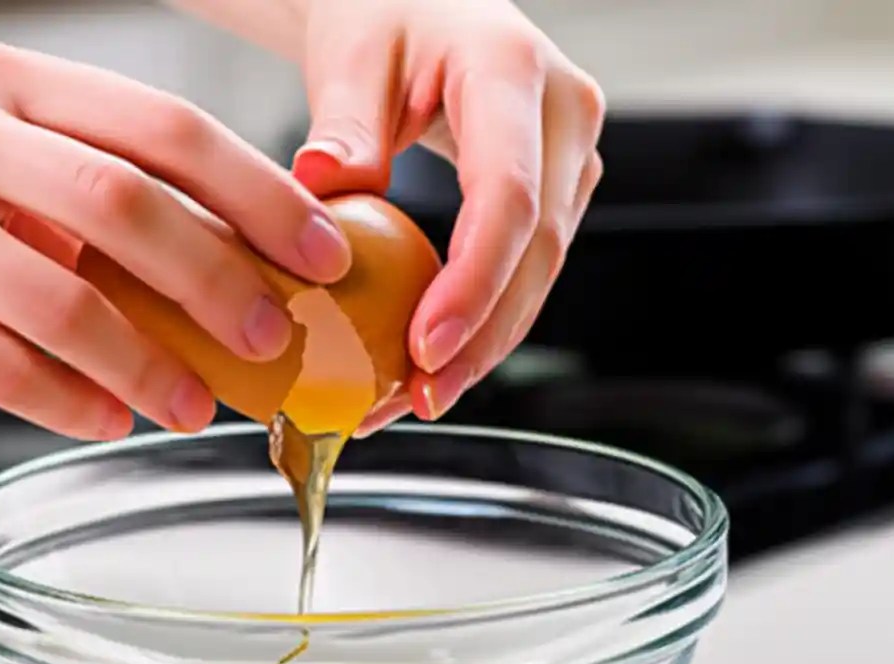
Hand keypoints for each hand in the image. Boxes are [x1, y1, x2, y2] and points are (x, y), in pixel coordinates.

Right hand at [0, 40, 351, 439]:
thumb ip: (86, 170)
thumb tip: (221, 252)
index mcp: (9, 80)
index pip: (164, 127)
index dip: (258, 192)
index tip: (319, 250)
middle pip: (127, 206)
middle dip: (219, 280)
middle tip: (273, 335)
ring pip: (64, 300)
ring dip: (149, 365)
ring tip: (197, 405)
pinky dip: (65, 400)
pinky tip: (107, 418)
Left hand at [288, 0, 604, 434]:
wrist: (420, 3)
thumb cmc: (384, 13)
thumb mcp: (351, 53)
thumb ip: (344, 122)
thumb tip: (323, 186)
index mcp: (513, 70)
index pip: (510, 196)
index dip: (474, 281)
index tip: (425, 345)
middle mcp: (563, 113)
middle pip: (537, 249)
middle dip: (480, 335)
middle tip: (419, 395)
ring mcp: (570, 153)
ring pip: (542, 270)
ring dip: (486, 341)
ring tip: (421, 395)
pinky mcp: (558, 186)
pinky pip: (530, 265)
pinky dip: (487, 317)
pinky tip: (440, 359)